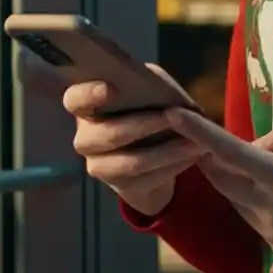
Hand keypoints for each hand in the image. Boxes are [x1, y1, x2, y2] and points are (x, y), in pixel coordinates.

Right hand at [60, 64, 206, 216]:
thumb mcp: (149, 92)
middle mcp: (85, 139)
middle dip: (143, 125)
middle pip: (108, 135)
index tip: (111, 88)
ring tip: (196, 142)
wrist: (152, 156)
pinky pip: (148, 179)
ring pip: (132, 163)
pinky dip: (174, 166)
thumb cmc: (146, 112)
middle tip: (172, 116)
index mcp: (85, 109)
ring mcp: (99, 167)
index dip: (89, 94)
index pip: (75, 100)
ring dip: (168, 151)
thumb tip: (159, 85)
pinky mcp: (120, 188)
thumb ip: (150, 84)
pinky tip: (193, 156)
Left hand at [166, 108, 272, 257]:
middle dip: (212, 159)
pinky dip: (255, 199)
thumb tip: (257, 145)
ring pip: (237, 199)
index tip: (172, 114)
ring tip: (268, 166)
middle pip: (222, 179)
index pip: (227, 150)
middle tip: (212, 142)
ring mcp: (272, 231)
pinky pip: (254, 216)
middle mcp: (269, 207)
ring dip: (239, 179)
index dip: (196, 131)